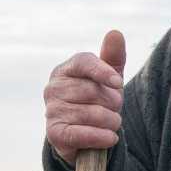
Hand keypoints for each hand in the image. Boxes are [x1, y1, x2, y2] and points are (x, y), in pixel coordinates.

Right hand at [44, 30, 126, 156]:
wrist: (82, 136)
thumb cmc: (97, 101)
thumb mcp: (108, 79)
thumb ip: (112, 57)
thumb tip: (115, 33)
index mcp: (66, 69)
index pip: (84, 62)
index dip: (103, 71)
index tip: (118, 83)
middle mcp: (53, 88)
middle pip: (93, 91)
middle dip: (113, 103)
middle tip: (115, 109)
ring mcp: (51, 111)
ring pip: (93, 114)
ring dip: (111, 122)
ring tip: (111, 124)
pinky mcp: (54, 134)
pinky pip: (83, 134)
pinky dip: (102, 137)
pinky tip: (110, 137)